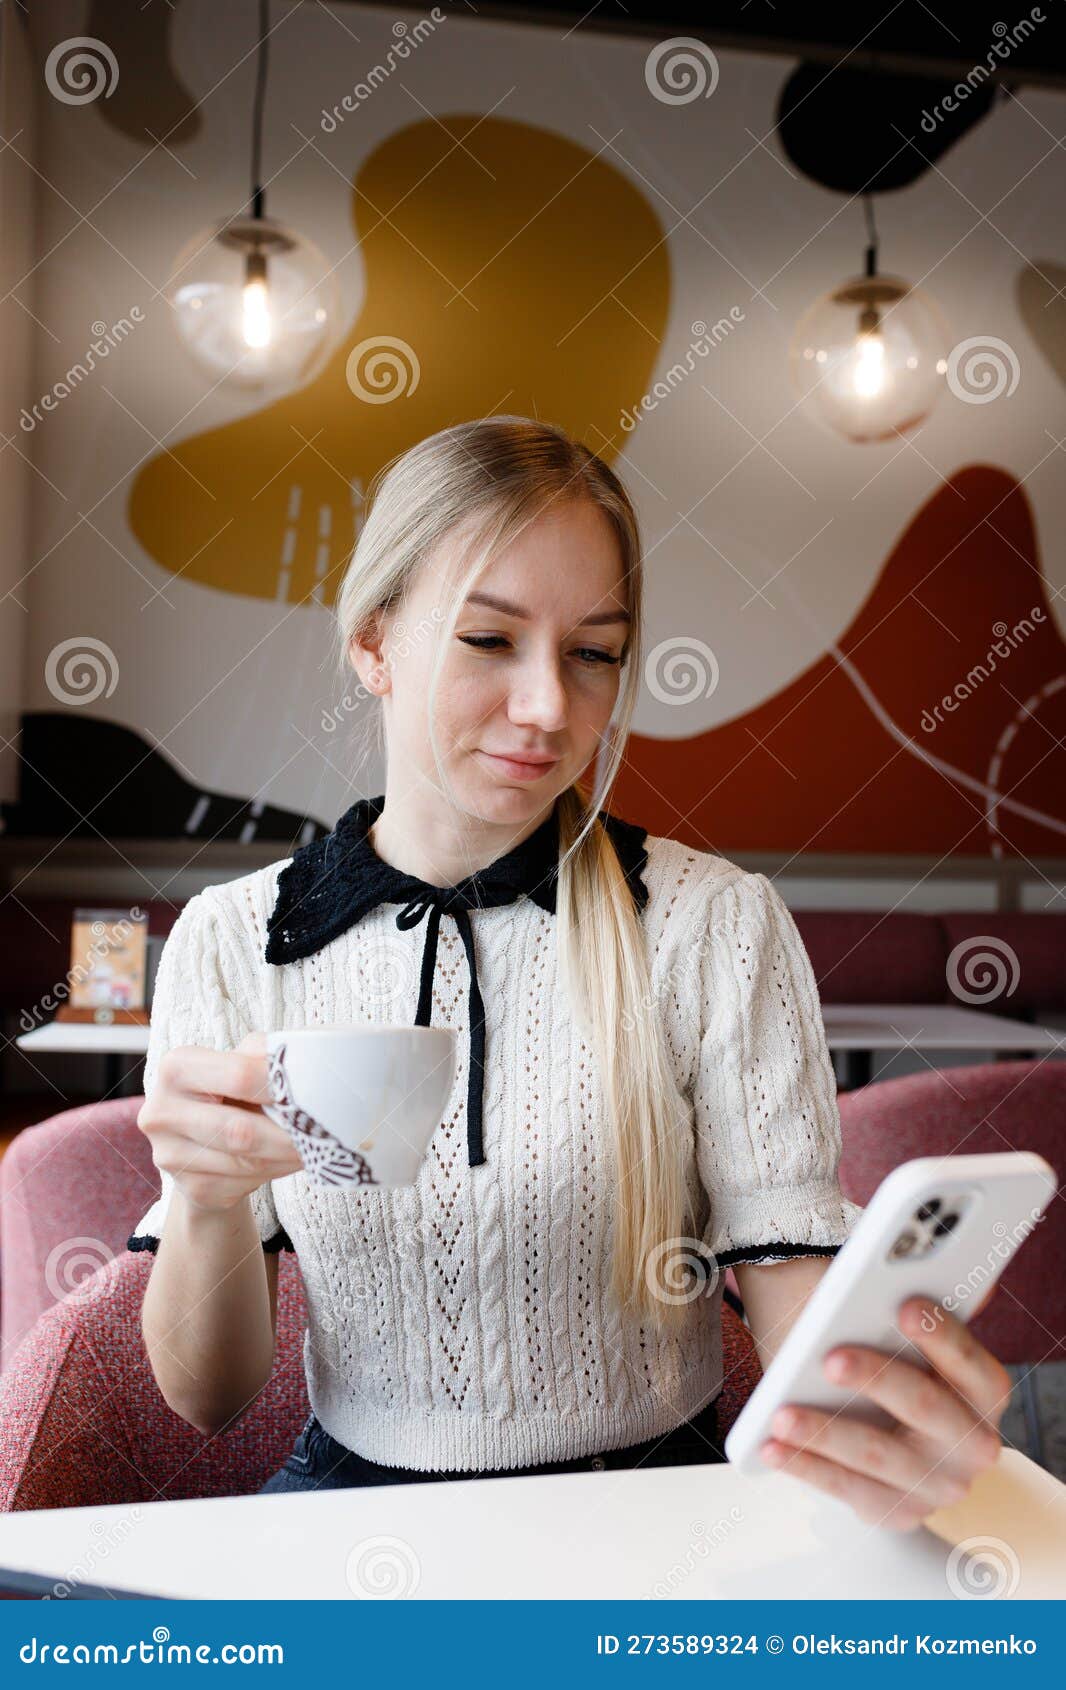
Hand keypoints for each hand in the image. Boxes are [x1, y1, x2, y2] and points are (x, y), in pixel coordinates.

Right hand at [137, 1030, 303, 1214]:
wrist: (206, 1138)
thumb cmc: (233, 1091)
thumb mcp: (245, 1061)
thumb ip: (265, 1057)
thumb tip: (306, 1066)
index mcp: (177, 1066)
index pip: (240, 1076)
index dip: (283, 1087)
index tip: (318, 1094)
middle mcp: (161, 1111)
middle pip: (241, 1130)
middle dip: (290, 1136)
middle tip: (324, 1134)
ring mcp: (169, 1155)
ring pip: (246, 1163)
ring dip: (287, 1158)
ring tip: (313, 1147)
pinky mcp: (188, 1189)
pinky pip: (243, 1186)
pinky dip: (274, 1174)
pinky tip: (287, 1161)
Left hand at [758, 1290, 1012, 1530]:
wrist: (905, 1437)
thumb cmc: (906, 1371)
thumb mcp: (918, 1346)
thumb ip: (910, 1320)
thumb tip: (882, 1294)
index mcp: (985, 1391)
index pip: (970, 1361)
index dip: (940, 1335)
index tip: (904, 1306)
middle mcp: (973, 1444)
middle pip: (924, 1406)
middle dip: (875, 1378)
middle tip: (831, 1359)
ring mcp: (938, 1485)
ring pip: (876, 1454)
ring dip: (824, 1432)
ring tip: (781, 1414)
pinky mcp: (899, 1511)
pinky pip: (847, 1488)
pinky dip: (805, 1466)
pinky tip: (771, 1447)